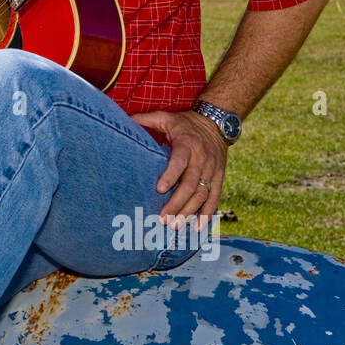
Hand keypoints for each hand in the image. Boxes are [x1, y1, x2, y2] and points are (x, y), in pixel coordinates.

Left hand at [129, 109, 227, 230]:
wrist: (217, 123)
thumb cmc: (186, 123)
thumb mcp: (166, 117)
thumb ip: (146, 120)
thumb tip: (125, 119)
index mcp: (187, 143)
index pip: (180, 161)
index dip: (171, 175)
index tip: (159, 189)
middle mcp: (202, 158)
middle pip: (191, 184)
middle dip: (177, 203)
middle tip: (163, 218)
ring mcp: (212, 170)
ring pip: (202, 194)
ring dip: (189, 212)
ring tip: (175, 226)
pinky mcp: (219, 177)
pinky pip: (215, 197)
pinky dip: (208, 214)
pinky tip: (198, 228)